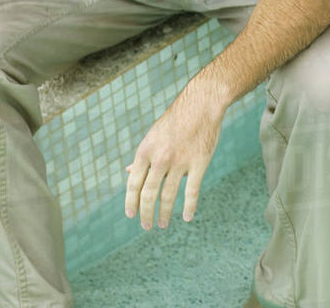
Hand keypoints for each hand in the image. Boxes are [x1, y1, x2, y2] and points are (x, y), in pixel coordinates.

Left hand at [124, 84, 226, 229]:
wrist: (201, 105)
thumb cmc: (176, 120)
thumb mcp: (153, 136)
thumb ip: (142, 157)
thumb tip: (128, 172)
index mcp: (146, 150)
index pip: (133, 183)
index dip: (131, 201)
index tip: (130, 215)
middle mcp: (160, 158)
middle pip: (149, 194)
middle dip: (146, 213)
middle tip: (146, 226)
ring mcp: (180, 162)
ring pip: (168, 196)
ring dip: (164, 214)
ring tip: (162, 224)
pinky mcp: (199, 163)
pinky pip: (192, 191)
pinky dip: (189, 206)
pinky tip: (187, 217)